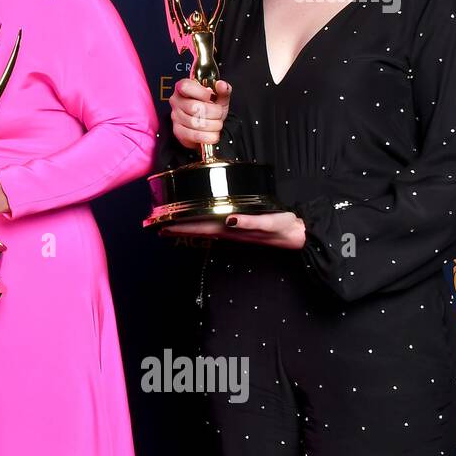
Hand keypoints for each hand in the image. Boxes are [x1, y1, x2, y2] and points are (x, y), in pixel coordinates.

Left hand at [159, 211, 305, 249]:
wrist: (297, 236)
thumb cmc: (285, 226)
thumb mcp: (271, 222)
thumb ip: (250, 221)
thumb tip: (229, 219)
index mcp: (233, 228)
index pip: (201, 227)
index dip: (182, 226)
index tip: (164, 225)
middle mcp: (229, 231)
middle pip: (198, 230)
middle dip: (178, 228)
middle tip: (157, 226)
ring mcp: (233, 231)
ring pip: (203, 230)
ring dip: (186, 228)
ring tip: (169, 226)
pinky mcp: (238, 229)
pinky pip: (213, 228)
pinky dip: (199, 226)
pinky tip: (194, 225)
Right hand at [170, 78, 230, 150]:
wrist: (209, 125)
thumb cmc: (211, 108)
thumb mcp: (219, 97)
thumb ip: (223, 90)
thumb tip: (222, 85)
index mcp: (184, 87)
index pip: (186, 87)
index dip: (202, 93)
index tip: (212, 97)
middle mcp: (177, 101)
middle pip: (195, 107)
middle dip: (213, 113)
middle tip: (219, 114)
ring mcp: (176, 117)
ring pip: (196, 123)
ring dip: (213, 125)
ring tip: (217, 124)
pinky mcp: (178, 131)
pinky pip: (194, 135)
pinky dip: (207, 137)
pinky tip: (213, 135)